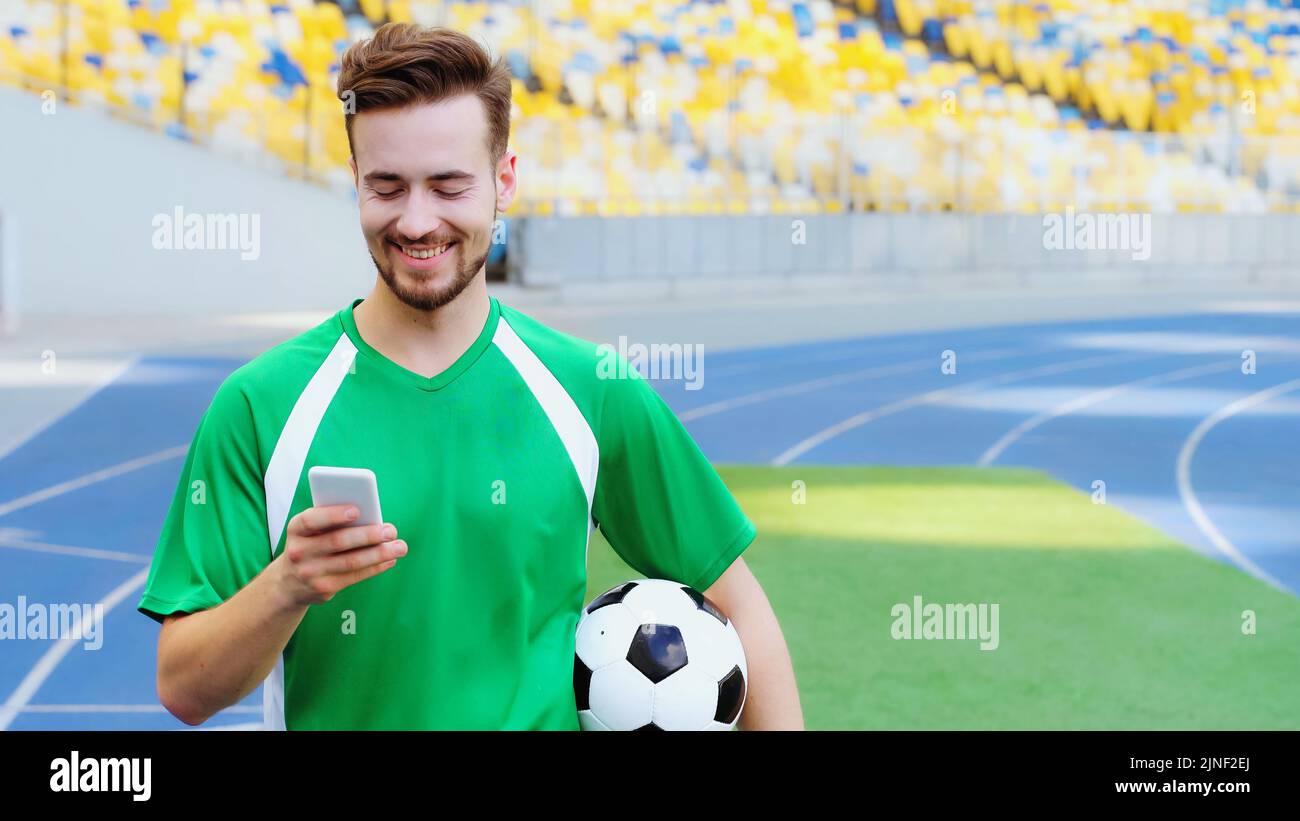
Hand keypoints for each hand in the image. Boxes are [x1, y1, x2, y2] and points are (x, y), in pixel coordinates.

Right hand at [275, 504, 406, 605]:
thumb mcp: (312, 531)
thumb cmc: (311, 544)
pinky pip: (354, 576)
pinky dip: (375, 567)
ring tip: (400, 547)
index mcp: (296, 529)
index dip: (333, 515)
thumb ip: (334, 521)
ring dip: (379, 553)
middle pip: (338, 541)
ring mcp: (310, 573)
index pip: (312, 520)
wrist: (289, 582)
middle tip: (391, 531)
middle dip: (368, 535)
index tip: (357, 510)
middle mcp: (299, 551)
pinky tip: (390, 560)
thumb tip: (373, 518)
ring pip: (350, 561)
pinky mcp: (323, 589)